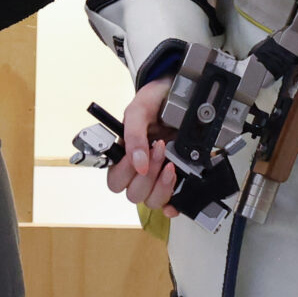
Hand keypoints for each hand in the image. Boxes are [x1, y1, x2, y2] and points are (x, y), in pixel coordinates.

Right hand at [104, 77, 182, 214]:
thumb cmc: (154, 100)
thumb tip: (138, 164)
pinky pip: (171, 203)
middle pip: (134, 194)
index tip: (140, 154)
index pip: (115, 181)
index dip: (126, 173)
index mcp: (123, 156)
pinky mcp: (176, 180)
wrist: (182, 92)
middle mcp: (138, 170)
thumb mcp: (139, 110)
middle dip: (148, 175)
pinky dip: (174, 203)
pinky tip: (178, 195)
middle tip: (160, 149)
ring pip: (152, 200)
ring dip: (162, 185)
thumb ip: (133, 134)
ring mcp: (157, 177)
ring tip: (171, 163)